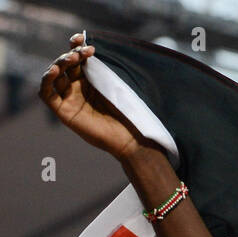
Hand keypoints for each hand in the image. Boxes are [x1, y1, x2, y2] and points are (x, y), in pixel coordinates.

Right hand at [38, 33, 147, 162]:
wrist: (130, 138)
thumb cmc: (128, 113)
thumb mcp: (116, 86)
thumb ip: (104, 68)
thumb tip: (95, 44)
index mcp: (89, 79)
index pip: (77, 57)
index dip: (76, 46)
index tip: (82, 38)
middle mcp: (76, 87)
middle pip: (65, 64)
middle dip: (72, 54)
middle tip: (84, 52)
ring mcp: (68, 98)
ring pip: (55, 75)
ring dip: (60, 63)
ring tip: (72, 58)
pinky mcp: (63, 111)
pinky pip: (47, 94)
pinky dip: (47, 81)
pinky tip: (53, 71)